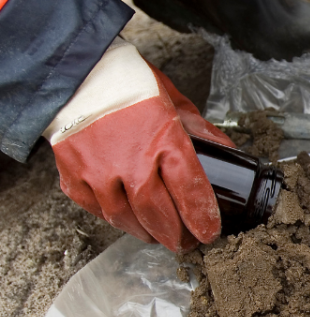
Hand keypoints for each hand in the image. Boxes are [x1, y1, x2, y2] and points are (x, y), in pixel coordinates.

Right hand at [43, 38, 235, 251]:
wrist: (77, 73)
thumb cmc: (130, 83)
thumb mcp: (175, 101)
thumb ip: (201, 131)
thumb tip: (229, 152)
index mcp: (164, 141)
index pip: (189, 191)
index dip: (202, 218)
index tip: (210, 233)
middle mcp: (131, 162)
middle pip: (159, 214)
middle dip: (177, 235)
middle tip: (188, 243)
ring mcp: (99, 172)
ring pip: (126, 219)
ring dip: (147, 232)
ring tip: (160, 235)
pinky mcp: (74, 177)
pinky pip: (97, 210)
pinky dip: (115, 218)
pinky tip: (129, 219)